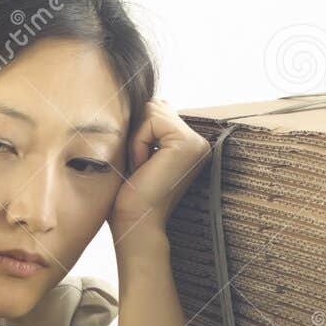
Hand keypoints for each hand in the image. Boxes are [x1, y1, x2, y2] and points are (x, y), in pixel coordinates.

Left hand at [108, 98, 210, 250]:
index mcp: (187, 145)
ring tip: (140, 168)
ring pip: (152, 109)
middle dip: (136, 133)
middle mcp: (198, 142)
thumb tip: (136, 99)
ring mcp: (196, 142)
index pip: (155, 112)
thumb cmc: (128, 199)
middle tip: (137, 168)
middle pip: (154, 106)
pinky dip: (137, 142)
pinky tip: (142, 167)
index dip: (135, 133)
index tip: (137, 167)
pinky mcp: (187, 143)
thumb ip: (143, 129)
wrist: (134, 225)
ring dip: (135, 139)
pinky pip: (151, 119)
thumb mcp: (136, 156)